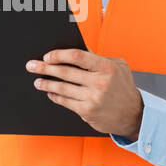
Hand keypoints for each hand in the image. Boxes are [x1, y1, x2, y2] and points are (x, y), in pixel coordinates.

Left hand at [26, 49, 143, 139]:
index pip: (77, 57)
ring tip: (38, 81)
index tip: (48, 56)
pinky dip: (55, 97)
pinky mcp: (87, 112)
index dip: (59, 55)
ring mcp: (92, 98)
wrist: (133, 115)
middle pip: (65, 72)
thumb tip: (77, 50)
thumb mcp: (118, 66)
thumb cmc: (124, 88)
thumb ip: (98, 58)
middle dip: (45, 68)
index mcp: (107, 67)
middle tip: (32, 66)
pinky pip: (66, 102)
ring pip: (62, 89)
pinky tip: (50, 93)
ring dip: (46, 84)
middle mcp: (99, 83)